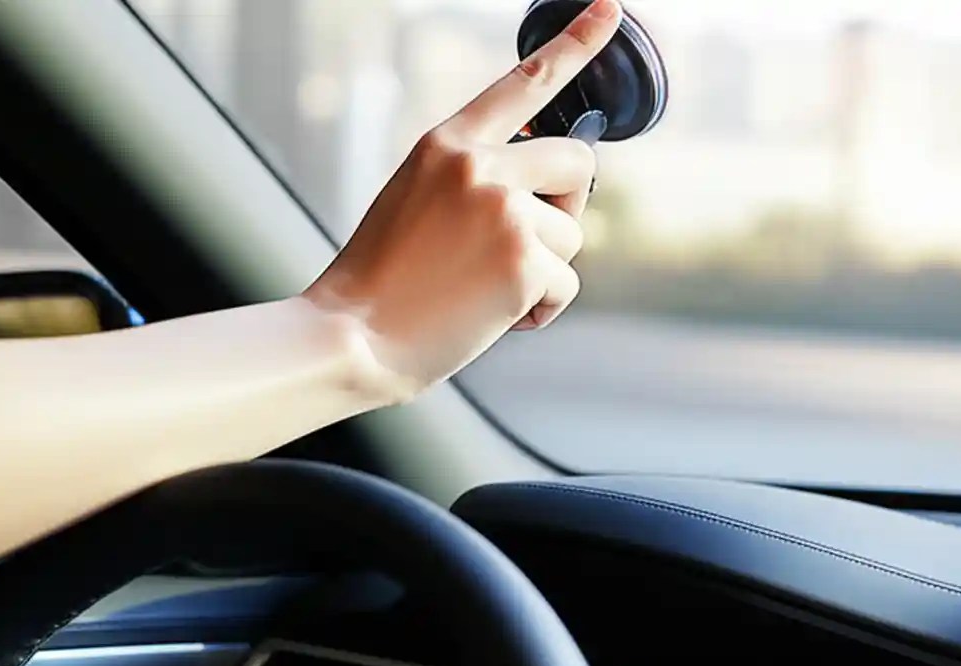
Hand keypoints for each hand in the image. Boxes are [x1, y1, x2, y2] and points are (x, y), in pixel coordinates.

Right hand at [304, 0, 621, 399]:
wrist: (350, 337)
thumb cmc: (381, 280)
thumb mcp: (416, 199)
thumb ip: (475, 178)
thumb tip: (546, 186)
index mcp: (447, 143)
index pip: (524, 83)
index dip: (574, 44)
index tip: (610, 8)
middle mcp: (481, 166)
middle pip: (577, 164)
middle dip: (566, 205)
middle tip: (527, 241)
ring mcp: (505, 211)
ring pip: (572, 235)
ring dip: (542, 269)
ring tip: (483, 289)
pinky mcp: (526, 262)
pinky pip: (567, 284)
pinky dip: (539, 310)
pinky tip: (493, 317)